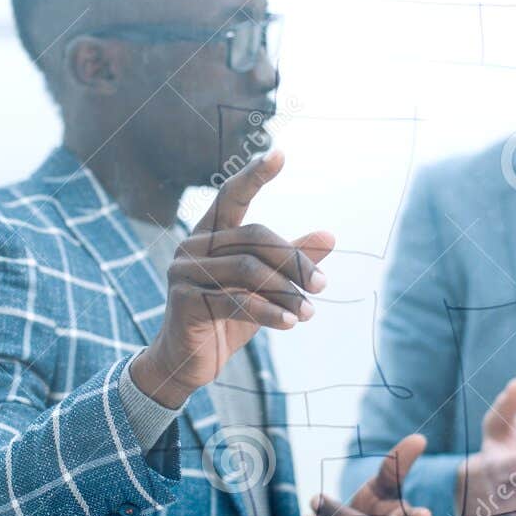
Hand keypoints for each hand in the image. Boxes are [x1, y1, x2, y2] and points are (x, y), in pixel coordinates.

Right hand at [130, 150, 331, 408]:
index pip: (232, 195)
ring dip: (287, 292)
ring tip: (309, 312)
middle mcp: (194, 245)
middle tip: (322, 285)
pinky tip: (289, 324)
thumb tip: (330, 235)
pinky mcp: (185, 299)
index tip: (279, 153)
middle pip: (255, 237)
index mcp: (211, 233)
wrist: (187, 362)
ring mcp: (185, 271)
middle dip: (294, 261)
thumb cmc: (226, 318)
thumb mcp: (265, 289)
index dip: (254, 174)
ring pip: (249, 270)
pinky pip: (236, 300)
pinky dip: (269, 312)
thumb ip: (290, 261)